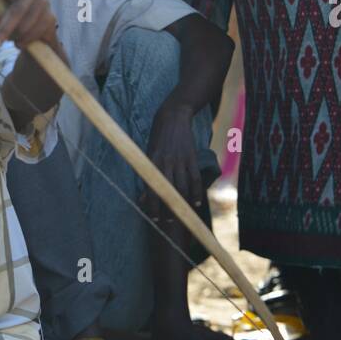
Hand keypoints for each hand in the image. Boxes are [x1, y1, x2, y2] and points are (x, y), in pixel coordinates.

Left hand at [0, 0, 58, 50]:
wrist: (30, 31)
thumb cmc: (6, 13)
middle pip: (20, 9)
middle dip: (6, 28)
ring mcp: (44, 5)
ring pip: (26, 25)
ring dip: (15, 36)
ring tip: (9, 38)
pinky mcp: (51, 20)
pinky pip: (35, 34)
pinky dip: (25, 41)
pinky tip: (21, 41)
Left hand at [144, 100, 201, 219]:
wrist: (172, 118)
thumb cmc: (157, 140)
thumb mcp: (148, 156)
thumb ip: (147, 176)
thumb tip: (143, 198)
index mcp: (152, 163)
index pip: (152, 189)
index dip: (153, 205)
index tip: (154, 218)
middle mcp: (166, 163)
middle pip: (169, 191)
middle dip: (169, 209)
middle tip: (169, 221)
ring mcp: (180, 160)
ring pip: (183, 187)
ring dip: (183, 204)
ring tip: (182, 215)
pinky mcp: (191, 157)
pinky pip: (195, 178)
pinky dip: (196, 192)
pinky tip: (196, 203)